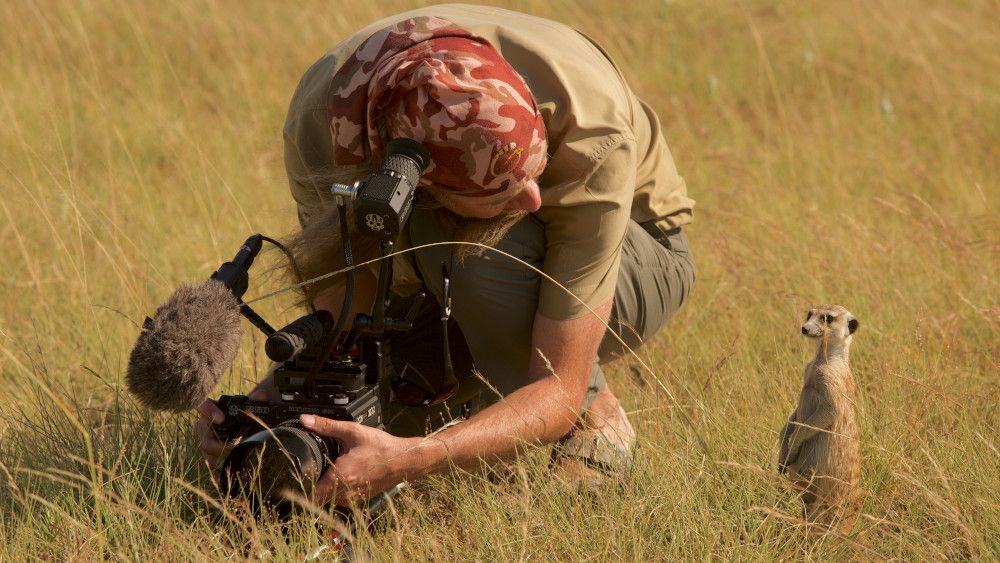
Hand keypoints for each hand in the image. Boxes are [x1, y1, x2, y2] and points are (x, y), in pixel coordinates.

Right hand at [193, 384, 275, 470]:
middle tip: (231, 448)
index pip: (203, 406)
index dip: (208, 411)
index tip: (222, 419)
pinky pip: (211, 466)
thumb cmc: (247, 414)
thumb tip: (259, 395)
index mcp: (213, 410)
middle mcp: (206, 427)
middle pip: (203, 435)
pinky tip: (225, 478)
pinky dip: (217, 472)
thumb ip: (257, 399)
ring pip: (206, 452)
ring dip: (217, 458)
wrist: (247, 427)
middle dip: (215, 444)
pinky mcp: (212, 456)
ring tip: (232, 462)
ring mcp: (208, 442)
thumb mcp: (253, 406)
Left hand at [300, 414, 422, 506]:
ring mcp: (353, 498)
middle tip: (314, 468)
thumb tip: (305, 420)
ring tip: (330, 470)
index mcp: (340, 476)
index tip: (298, 475)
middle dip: (313, 484)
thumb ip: (326, 426)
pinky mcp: (360, 499)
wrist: (404, 460)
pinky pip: (341, 499)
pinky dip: (339, 490)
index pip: (310, 492)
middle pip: (318, 496)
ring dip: (326, 488)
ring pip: (329, 499)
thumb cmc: (381, 447)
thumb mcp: (352, 432)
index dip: (302, 485)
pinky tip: (344, 475)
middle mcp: (345, 491)